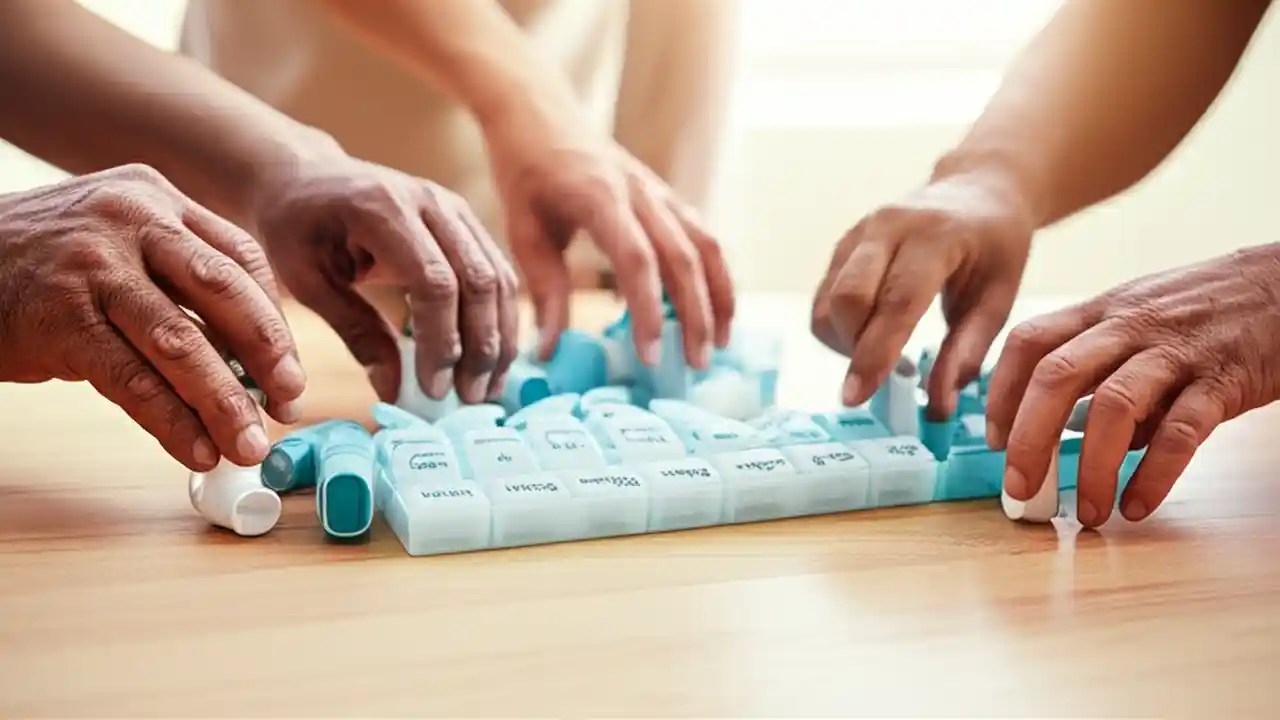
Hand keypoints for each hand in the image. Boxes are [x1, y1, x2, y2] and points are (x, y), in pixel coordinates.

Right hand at [0, 165, 303, 469]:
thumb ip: (176, 277)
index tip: (290, 372)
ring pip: (181, 342)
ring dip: (224, 402)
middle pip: (224, 293)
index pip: (241, 259)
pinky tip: (196, 449)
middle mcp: (131, 220)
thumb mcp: (115, 241)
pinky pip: (131, 379)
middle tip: (291, 406)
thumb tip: (250, 360)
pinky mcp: (60, 318)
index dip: (275, 321)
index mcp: (156, 199)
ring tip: (250, 445)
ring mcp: (93, 267)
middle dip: (268, 357)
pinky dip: (171, 421)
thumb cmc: (43, 264)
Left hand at [249, 153, 517, 404]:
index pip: (435, 282)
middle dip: (481, 347)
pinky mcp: (466, 221)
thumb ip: (354, 331)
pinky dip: (500, 320)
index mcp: (383, 208)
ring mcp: (455, 207)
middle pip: (478, 280)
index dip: (441, 341)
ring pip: (499, 278)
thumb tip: (394, 391)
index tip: (431, 390)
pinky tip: (490, 360)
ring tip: (485, 389)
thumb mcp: (307, 281)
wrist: (305, 176)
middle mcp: (430, 200)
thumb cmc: (295, 228)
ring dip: (499, 339)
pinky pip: (498, 273)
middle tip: (469, 400)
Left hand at [480, 105, 733, 367]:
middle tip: (697, 365)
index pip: (637, 261)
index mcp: (599, 197)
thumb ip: (544, 290)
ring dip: (718, 296)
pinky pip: (702, 235)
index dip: (648, 312)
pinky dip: (714, 274)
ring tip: (721, 342)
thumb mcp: (522, 231)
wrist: (538, 111)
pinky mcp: (666, 195)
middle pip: (683, 258)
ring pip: (705, 245)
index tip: (651, 358)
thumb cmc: (524, 171)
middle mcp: (639, 192)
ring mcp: (659, 191)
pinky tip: (713, 308)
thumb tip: (550, 352)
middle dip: (696, 316)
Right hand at [810, 172, 1034, 416]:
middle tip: (879, 381)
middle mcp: (888, 226)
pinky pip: (824, 296)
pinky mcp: (843, 243)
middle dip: (852, 350)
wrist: (978, 189)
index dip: (873, 354)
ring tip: (880, 355)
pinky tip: (870, 335)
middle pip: (846, 299)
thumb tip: (937, 408)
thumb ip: (966, 354)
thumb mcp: (999, 300)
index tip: (857, 397)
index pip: (895, 302)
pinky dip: (838, 328)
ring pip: (827, 301)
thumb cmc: (995, 247)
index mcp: (936, 237)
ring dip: (843, 342)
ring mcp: (859, 232)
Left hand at [987, 244, 1279, 526]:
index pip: (1029, 342)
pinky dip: (1154, 475)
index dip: (1001, 392)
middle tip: (1018, 490)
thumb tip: (1071, 433)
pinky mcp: (1225, 380)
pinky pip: (1181, 432)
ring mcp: (1177, 351)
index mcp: (1103, 312)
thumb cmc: (1209, 309)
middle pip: (1056, 375)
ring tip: (1085, 513)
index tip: (994, 440)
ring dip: (1090, 466)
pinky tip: (1137, 506)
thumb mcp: (1143, 319)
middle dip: (1028, 438)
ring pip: (1113, 406)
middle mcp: (1131, 326)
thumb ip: (1103, 367)